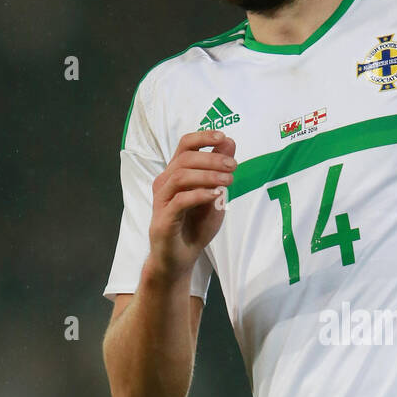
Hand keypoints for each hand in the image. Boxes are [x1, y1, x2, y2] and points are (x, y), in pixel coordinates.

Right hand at [148, 130, 235, 279]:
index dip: (202, 137)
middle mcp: (165, 183)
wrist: (180, 259)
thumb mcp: (214, 195)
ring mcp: (162, 201)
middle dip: (211, 158)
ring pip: (180, 176)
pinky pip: (179, 201)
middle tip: (233, 166)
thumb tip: (230, 141)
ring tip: (228, 181)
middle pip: (184, 158)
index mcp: (176, 174)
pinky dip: (199, 195)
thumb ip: (220, 171)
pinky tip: (216, 195)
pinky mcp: (163, 219)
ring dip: (207, 175)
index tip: (223, 136)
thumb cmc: (195, 227)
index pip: (184, 145)